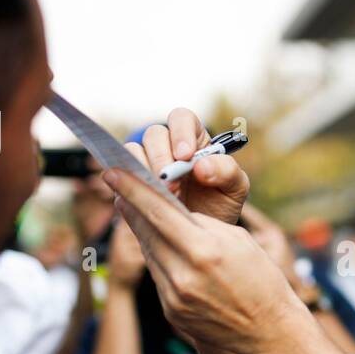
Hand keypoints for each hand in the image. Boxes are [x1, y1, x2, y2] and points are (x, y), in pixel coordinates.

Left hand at [103, 168, 301, 353]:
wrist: (268, 331)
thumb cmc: (261, 280)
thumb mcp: (237, 240)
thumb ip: (201, 224)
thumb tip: (172, 210)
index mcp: (204, 250)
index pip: (157, 212)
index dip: (131, 189)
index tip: (112, 172)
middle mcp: (183, 274)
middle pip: (145, 231)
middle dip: (131, 206)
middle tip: (118, 186)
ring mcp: (174, 296)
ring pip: (148, 252)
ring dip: (143, 230)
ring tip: (139, 212)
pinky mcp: (171, 311)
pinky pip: (158, 274)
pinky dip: (158, 256)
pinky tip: (161, 246)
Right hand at [129, 108, 249, 224]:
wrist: (203, 235)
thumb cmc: (221, 204)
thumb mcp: (235, 188)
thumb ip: (227, 171)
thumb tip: (202, 165)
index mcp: (193, 139)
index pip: (182, 118)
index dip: (181, 133)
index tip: (185, 156)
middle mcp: (166, 146)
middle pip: (154, 135)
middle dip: (161, 158)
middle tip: (172, 185)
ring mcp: (145, 163)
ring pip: (132, 152)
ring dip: (144, 172)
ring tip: (163, 196)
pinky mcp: (129, 182)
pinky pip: (119, 175)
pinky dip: (129, 185)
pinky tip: (145, 201)